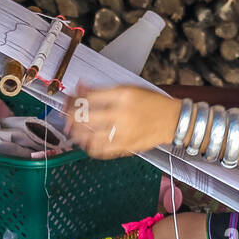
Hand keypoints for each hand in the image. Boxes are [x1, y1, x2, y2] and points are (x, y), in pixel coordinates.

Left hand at [61, 82, 179, 159]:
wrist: (172, 120)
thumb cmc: (152, 103)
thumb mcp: (129, 89)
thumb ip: (105, 90)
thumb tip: (82, 88)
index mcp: (123, 96)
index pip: (90, 97)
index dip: (75, 97)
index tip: (70, 98)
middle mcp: (122, 114)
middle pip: (86, 116)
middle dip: (71, 115)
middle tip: (67, 114)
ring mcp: (123, 133)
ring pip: (89, 136)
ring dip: (76, 132)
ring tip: (73, 128)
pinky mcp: (125, 147)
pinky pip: (100, 151)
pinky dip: (89, 147)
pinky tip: (86, 141)